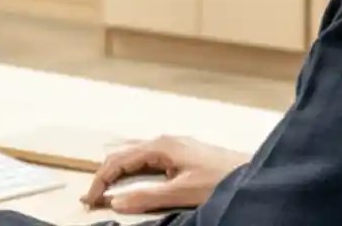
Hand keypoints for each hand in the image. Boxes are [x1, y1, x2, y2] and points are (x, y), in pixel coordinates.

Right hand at [81, 136, 249, 213]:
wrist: (251, 171)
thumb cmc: (222, 177)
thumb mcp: (182, 192)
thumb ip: (148, 196)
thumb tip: (117, 201)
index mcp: (161, 145)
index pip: (118, 160)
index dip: (100, 180)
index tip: (90, 199)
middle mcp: (164, 141)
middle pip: (123, 155)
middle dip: (105, 174)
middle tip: (92, 196)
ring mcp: (173, 146)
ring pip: (135, 155)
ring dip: (118, 171)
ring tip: (106, 188)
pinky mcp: (181, 154)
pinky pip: (148, 159)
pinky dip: (133, 171)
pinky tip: (132, 179)